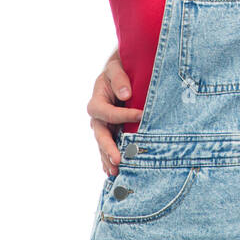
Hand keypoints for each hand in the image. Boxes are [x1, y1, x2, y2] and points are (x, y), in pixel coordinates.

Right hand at [87, 53, 141, 176]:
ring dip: (108, 158)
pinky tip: (111, 172)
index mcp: (97, 100)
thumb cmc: (119, 68)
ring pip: (104, 144)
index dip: (123, 115)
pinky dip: (109, 158)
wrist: (121, 70)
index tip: (141, 115)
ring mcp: (104, 125)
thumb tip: (126, 95)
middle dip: (108, 148)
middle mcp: (98, 116)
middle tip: (118, 160)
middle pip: (100, 134)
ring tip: (115, 172)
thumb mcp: (116, 67)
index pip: (107, 112)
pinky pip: (109, 146)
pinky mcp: (111, 131)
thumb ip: (119, 79)